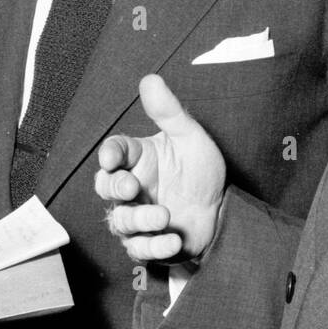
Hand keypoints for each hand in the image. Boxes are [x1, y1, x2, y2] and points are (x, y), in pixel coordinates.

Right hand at [95, 74, 225, 261]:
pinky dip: (154, 247)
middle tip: (133, 188)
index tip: (112, 158)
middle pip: (106, 187)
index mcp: (137, 158)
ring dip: (140, 220)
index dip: (109, 155)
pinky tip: (172, 240)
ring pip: (121, 221)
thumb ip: (169, 112)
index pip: (113, 152)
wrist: (221, 210)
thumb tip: (150, 79)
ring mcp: (136, 216)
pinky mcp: (147, 243)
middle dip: (114, 188)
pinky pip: (139, 249)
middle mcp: (131, 187)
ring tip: (165, 216)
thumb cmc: (200, 171)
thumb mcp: (190, 138)